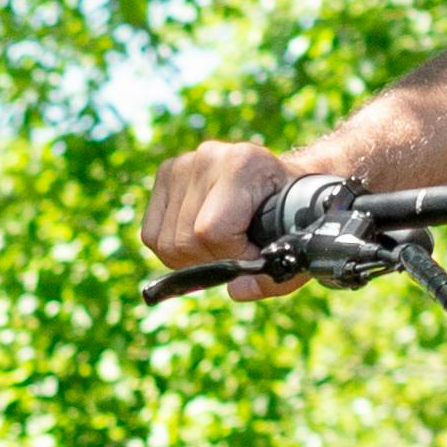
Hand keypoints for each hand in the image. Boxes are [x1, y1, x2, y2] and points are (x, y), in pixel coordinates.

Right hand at [140, 134, 297, 277]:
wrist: (283, 183)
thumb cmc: (291, 217)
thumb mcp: (295, 248)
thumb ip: (272, 276)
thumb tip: (235, 290)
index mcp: (243, 163)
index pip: (211, 230)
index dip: (233, 255)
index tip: (256, 252)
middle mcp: (207, 157)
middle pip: (185, 240)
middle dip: (213, 259)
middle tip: (240, 249)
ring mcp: (181, 164)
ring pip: (165, 243)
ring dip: (193, 257)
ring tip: (223, 243)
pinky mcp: (165, 175)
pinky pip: (152, 235)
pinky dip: (175, 249)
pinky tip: (201, 239)